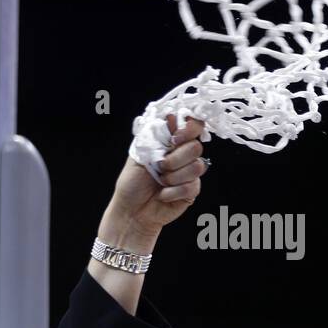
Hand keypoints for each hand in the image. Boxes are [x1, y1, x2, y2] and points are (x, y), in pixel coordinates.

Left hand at [101, 114, 209, 243]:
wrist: (130, 211)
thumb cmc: (131, 184)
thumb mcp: (139, 155)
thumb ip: (156, 136)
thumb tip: (171, 116)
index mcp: (170, 143)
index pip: (193, 125)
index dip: (189, 129)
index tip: (174, 139)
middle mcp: (183, 155)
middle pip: (196, 147)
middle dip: (175, 159)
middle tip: (159, 167)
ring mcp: (189, 173)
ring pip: (197, 166)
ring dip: (173, 177)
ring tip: (160, 182)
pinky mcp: (192, 191)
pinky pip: (191, 186)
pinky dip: (173, 192)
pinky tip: (163, 195)